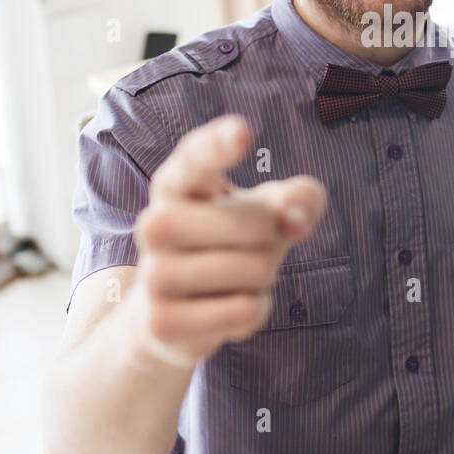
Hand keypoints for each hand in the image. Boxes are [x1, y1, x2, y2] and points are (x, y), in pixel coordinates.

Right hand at [126, 114, 325, 368]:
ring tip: (234, 276)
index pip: (196, 158)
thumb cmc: (230, 242)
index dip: (218, 145)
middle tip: (248, 245)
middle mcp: (155, 223)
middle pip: (257, 222)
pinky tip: (227, 306)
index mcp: (177, 183)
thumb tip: (298, 218)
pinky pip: (246, 311)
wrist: (173, 313)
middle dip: (272, 237)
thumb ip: (299, 198)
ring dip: (262, 277)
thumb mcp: (269, 210)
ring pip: (256, 270)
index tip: (242, 132)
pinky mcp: (162, 321)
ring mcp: (154, 274)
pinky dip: (254, 310)